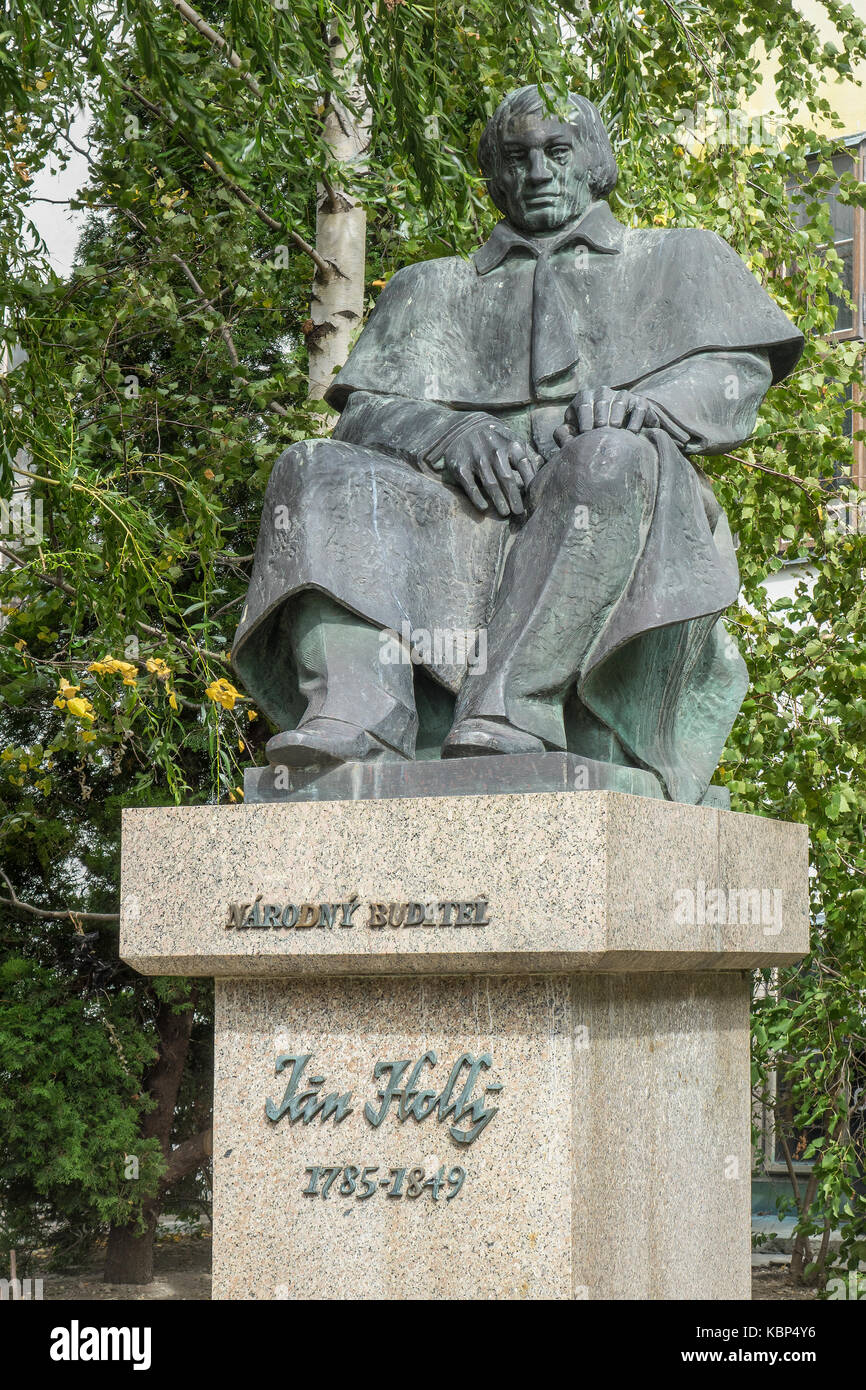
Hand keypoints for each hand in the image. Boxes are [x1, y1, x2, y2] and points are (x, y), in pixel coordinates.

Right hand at [442, 422, 543, 516]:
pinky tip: (484, 508)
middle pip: (507, 478)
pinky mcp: (460, 466)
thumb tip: (545, 470)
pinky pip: (470, 485)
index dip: (530, 482)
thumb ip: (527, 454)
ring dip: (499, 500)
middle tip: (519, 512)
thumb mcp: (512, 440)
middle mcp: (494, 450)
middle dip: (514, 497)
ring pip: (490, 483)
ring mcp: (476, 457)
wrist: (462, 428)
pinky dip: (477, 498)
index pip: (524, 465)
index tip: (534, 498)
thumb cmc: (494, 441)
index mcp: (511, 444)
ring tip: (505, 513)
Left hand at [553, 388, 689, 447]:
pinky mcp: (639, 401)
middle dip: (601, 415)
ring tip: (615, 429)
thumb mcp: (575, 430)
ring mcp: (622, 395)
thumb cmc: (590, 432)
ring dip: (617, 416)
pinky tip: (632, 432)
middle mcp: (603, 392)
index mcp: (585, 397)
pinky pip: (638, 408)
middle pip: (601, 401)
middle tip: (601, 429)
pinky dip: (635, 419)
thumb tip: (562, 433)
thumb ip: (566, 432)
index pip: (583, 404)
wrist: (619, 428)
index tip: (585, 433)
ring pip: (620, 402)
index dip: (584, 418)